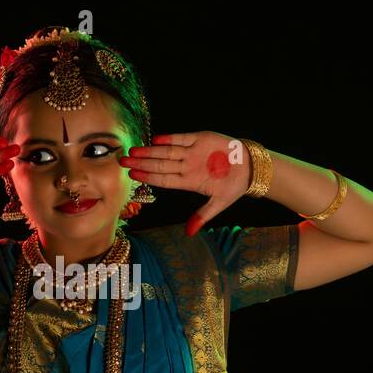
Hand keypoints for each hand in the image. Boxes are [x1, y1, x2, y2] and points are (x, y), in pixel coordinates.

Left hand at [119, 132, 252, 235]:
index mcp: (188, 181)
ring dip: (149, 151)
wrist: (250, 168)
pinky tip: (155, 140)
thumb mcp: (219, 203)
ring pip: (166, 152)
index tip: (131, 176)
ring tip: (133, 150)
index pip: (162, 179)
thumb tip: (189, 234)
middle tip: (122, 160)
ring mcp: (192, 153)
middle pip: (159, 165)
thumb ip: (202, 216)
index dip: (147, 177)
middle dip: (141, 163)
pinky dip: (169, 138)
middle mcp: (186, 166)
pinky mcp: (200, 139)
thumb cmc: (234, 186)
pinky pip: (182, 139)